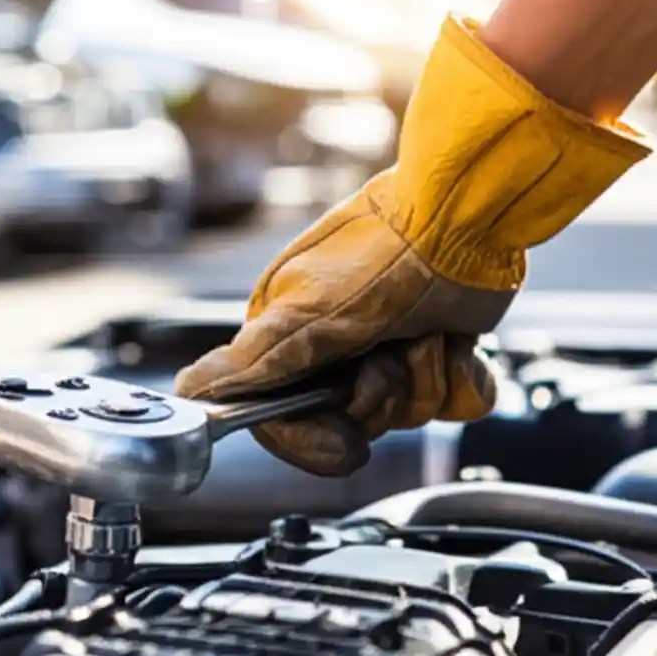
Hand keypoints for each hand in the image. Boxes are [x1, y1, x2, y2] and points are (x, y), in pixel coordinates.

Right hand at [176, 16, 650, 475]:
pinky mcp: (444, 349)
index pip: (280, 419)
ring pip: (411, 415)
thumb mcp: (305, 312)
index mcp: (288, 337)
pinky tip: (458, 341)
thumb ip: (251, 363)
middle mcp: (337, 348)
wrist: (464, 215)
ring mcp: (394, 349)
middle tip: (387, 352)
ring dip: (426, 376)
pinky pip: (459, 403)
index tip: (343, 440)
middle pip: (352, 422)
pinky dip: (466, 377)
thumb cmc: (380, 251)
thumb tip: (190, 394)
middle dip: (380, 396)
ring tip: (425, 330)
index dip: (310, 438)